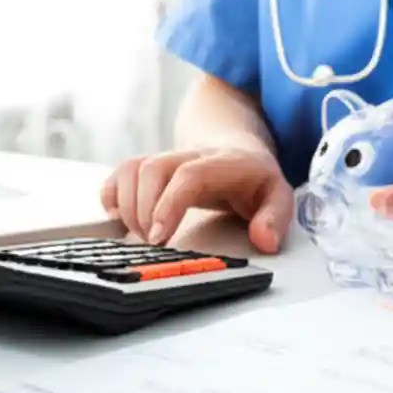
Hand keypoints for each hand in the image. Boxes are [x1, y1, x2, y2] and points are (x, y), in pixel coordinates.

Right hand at [100, 146, 293, 252]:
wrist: (239, 149)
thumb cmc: (255, 178)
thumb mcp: (279, 196)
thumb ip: (275, 218)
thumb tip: (264, 240)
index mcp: (224, 163)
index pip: (189, 175)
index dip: (168, 204)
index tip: (158, 237)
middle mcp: (191, 155)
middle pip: (153, 168)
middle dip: (142, 209)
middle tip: (151, 242)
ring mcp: (168, 158)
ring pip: (133, 167)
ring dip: (126, 204)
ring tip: (138, 234)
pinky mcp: (151, 165)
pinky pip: (122, 171)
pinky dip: (112, 193)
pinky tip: (119, 218)